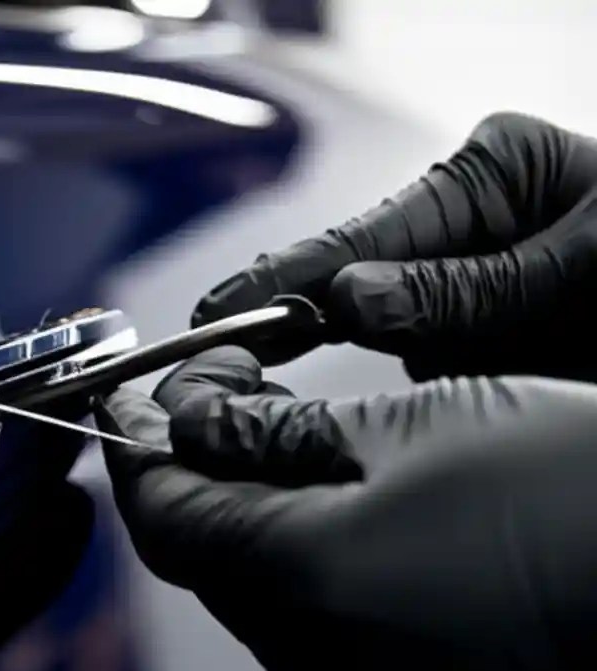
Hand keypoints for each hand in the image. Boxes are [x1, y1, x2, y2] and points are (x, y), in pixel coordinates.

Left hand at [94, 346, 596, 670]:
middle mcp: (316, 656)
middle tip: (209, 389)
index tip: (125, 397)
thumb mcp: (408, 428)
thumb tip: (191, 417)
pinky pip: (303, 619)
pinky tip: (316, 497)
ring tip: (262, 427)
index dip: (131, 448)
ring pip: (246, 587)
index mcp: (306, 579)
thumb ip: (275, 430)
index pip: (163, 514)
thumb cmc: (566, 492)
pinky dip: (285, 552)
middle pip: (198, 554)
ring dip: (233, 507)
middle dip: (184, 466)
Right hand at [194, 112, 596, 379]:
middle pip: (374, 287)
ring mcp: (488, 275)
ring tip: (498, 364)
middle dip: (362, 330)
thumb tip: (344, 302)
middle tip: (285, 360)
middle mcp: (481, 222)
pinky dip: (464, 389)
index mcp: (494, 177)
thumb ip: (461, 294)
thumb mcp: (575, 273)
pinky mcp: (506, 328)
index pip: (360, 236)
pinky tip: (510, 381)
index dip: (279, 281)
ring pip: (408, 340)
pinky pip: (448, 366)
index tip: (213, 316)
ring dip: (436, 367)